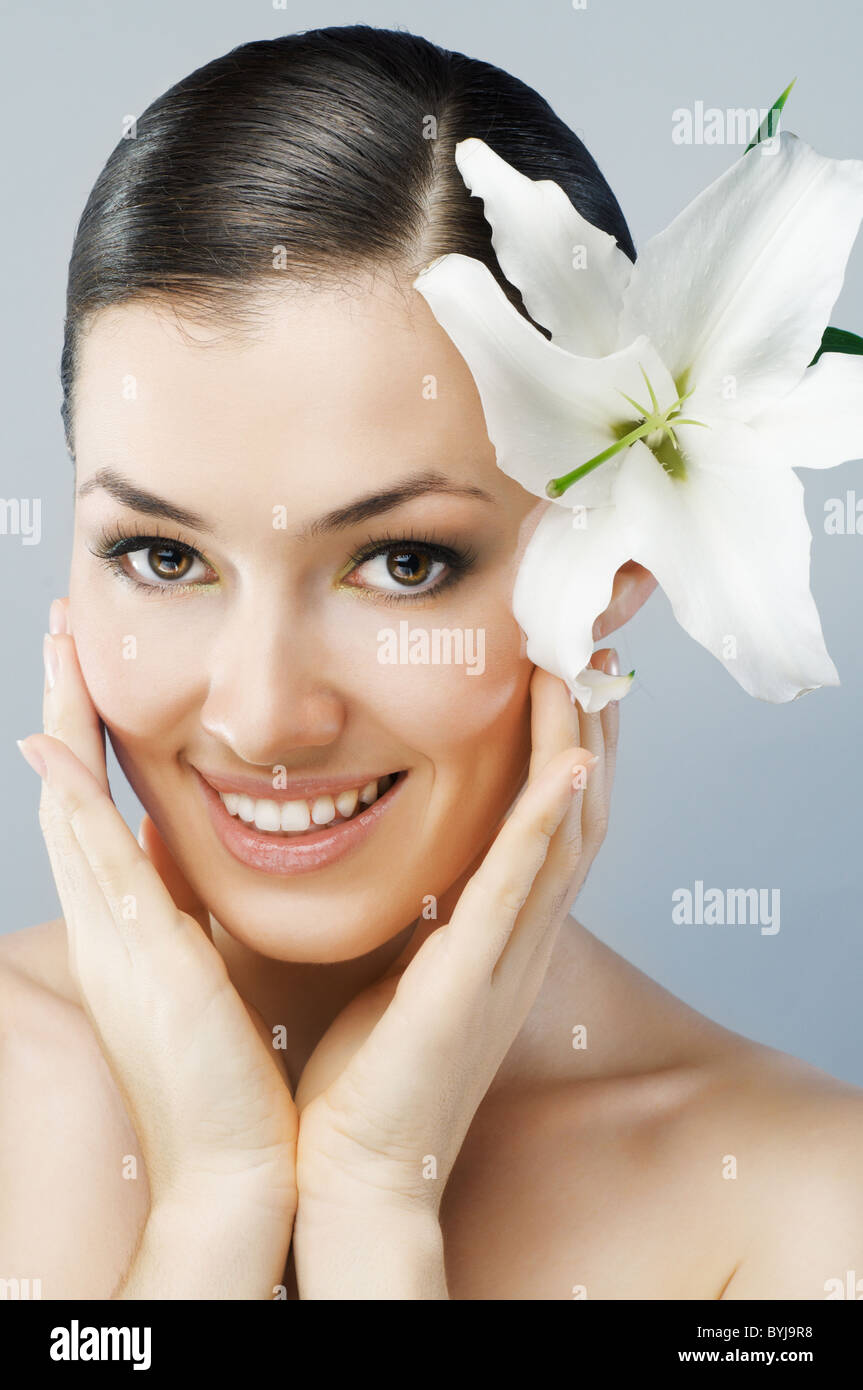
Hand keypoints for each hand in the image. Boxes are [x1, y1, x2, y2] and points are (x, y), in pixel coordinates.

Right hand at [18, 600, 297, 1291]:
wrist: (235, 1168)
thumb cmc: (230, 1079)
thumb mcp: (204, 978)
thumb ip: (192, 914)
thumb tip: (193, 853)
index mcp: (129, 926)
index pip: (99, 812)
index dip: (90, 740)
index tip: (91, 672)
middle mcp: (107, 924)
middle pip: (71, 794)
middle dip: (65, 710)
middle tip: (60, 630)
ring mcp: (112, 938)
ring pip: (73, 810)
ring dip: (63, 727)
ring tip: (59, 648)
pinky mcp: (138, 957)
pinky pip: (95, 863)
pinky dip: (72, 803)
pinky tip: (55, 745)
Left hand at [291, 654, 618, 1293]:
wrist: (352, 1170)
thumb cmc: (361, 1074)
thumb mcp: (392, 964)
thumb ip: (402, 902)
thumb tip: (357, 831)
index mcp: (500, 935)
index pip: (553, 824)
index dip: (567, 744)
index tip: (560, 670)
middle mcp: (520, 940)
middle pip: (579, 814)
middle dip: (588, 725)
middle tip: (587, 644)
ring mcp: (506, 959)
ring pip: (565, 833)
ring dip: (578, 745)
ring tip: (580, 667)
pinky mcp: (471, 981)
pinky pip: (520, 889)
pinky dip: (548, 822)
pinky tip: (569, 762)